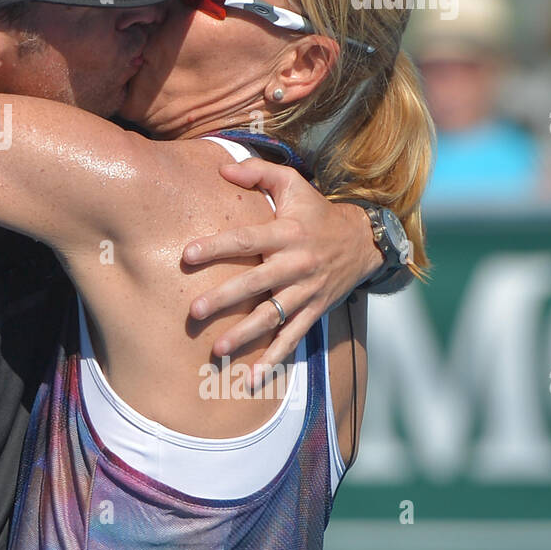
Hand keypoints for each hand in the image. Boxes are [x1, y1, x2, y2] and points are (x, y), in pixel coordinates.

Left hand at [183, 158, 380, 378]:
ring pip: (273, 316)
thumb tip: (222, 169)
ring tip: (217, 349)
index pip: (246, 239)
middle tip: (194, 311)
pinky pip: (293, 338)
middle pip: (256, 283)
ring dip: (245, 335)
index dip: (217, 247)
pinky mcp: (314, 311)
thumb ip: (257, 173)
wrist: (363, 241)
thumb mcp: (292, 184)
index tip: (187, 255)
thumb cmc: (315, 211)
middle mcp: (297, 264)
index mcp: (287, 233)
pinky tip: (250, 379)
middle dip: (225, 298)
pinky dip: (273, 359)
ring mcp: (307, 291)